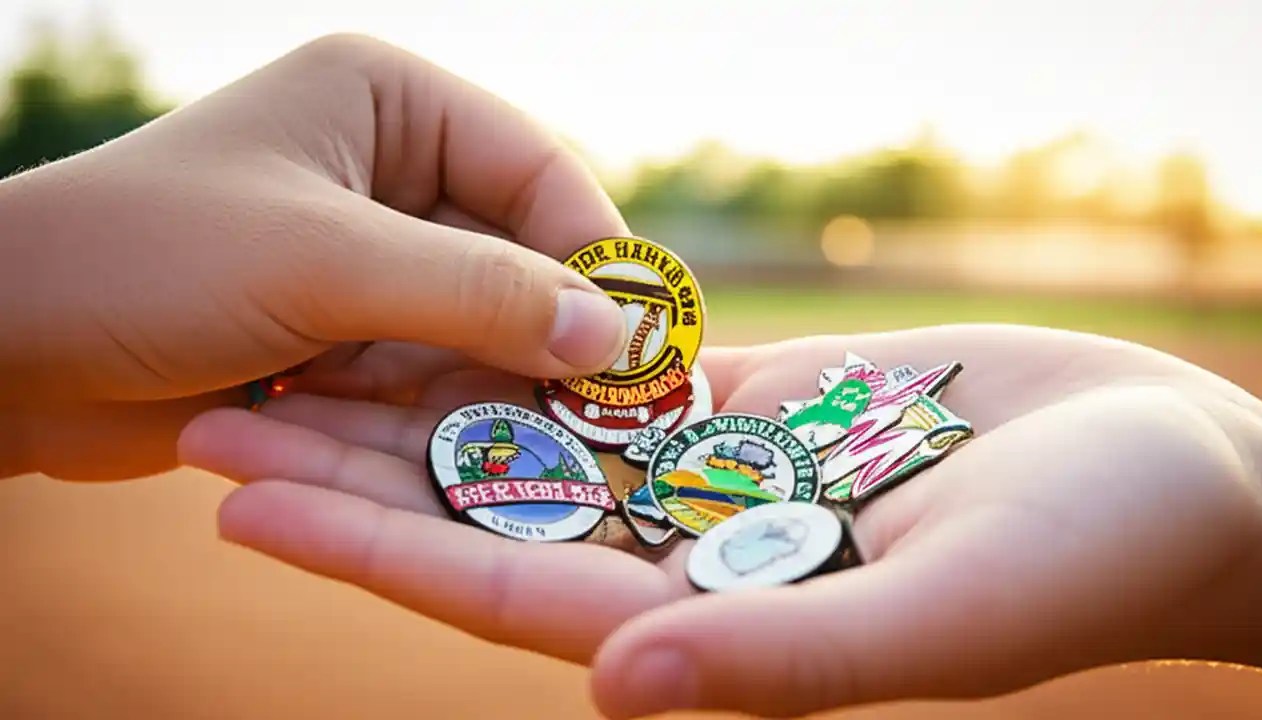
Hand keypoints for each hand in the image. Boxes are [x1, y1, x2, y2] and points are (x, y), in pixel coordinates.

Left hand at [0, 34, 625, 479]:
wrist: (7, 349)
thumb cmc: (151, 262)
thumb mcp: (325, 265)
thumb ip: (478, 293)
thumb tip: (614, 338)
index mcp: (391, 100)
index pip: (536, 166)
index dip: (595, 250)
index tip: (643, 336)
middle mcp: (390, 166)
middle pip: (516, 248)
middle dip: (550, 327)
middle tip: (609, 406)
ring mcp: (368, 251)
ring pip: (478, 318)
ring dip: (500, 377)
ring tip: (550, 440)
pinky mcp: (344, 325)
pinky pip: (429, 364)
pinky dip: (447, 405)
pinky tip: (474, 448)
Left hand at [177, 324, 1261, 717]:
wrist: (1169, 474)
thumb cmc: (1084, 561)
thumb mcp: (938, 618)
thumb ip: (777, 656)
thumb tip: (614, 689)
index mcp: (703, 624)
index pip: (499, 589)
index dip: (366, 546)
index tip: (241, 496)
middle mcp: (686, 557)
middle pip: (486, 509)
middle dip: (353, 464)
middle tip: (214, 407)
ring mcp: (714, 477)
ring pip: (534, 431)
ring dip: (420, 390)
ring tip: (299, 343)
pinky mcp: (754, 403)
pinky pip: (614, 372)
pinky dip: (529, 339)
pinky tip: (446, 299)